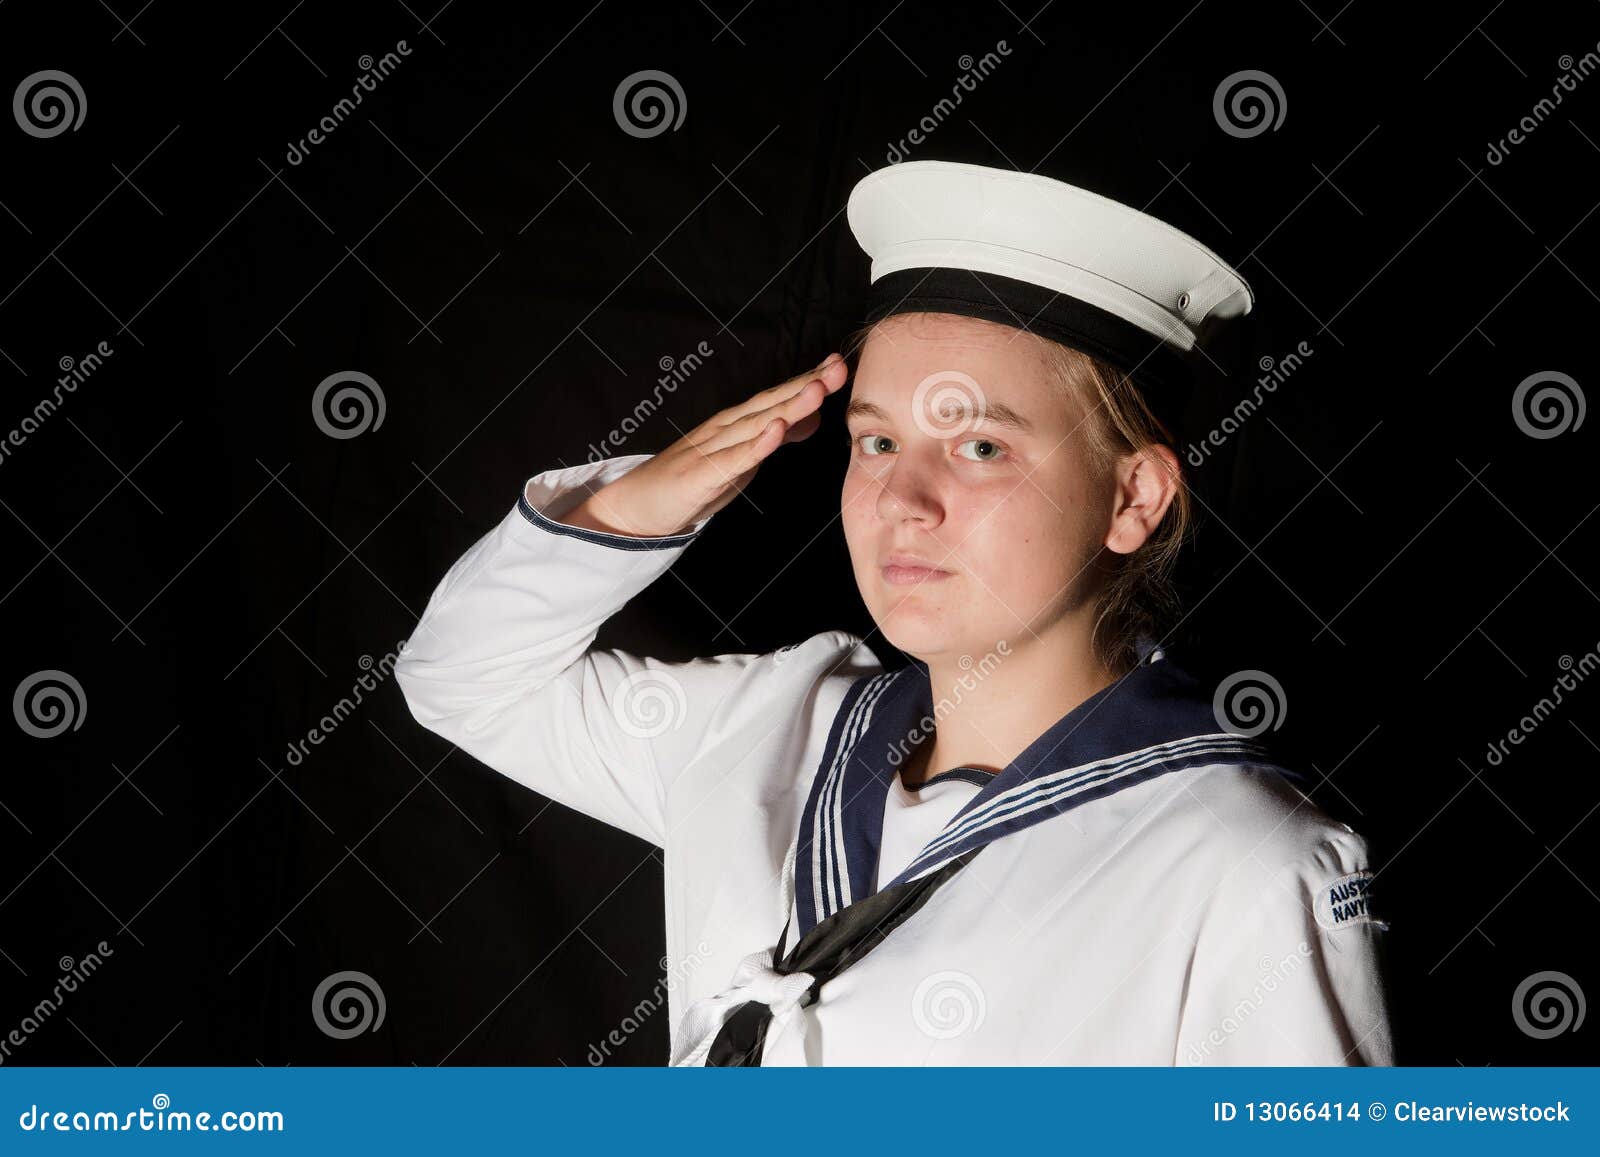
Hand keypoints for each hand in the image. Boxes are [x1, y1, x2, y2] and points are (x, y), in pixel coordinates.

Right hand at [562, 351, 849, 537]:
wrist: (638, 504)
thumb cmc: (693, 479)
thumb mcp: (742, 457)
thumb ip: (775, 437)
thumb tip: (813, 419)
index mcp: (737, 423)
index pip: (778, 397)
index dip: (809, 381)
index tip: (840, 365)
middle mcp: (726, 428)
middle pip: (772, 403)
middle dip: (806, 385)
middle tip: (838, 368)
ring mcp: (713, 448)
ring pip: (757, 425)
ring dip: (789, 406)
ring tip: (817, 391)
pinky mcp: (703, 475)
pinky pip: (734, 459)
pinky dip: (758, 444)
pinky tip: (778, 431)